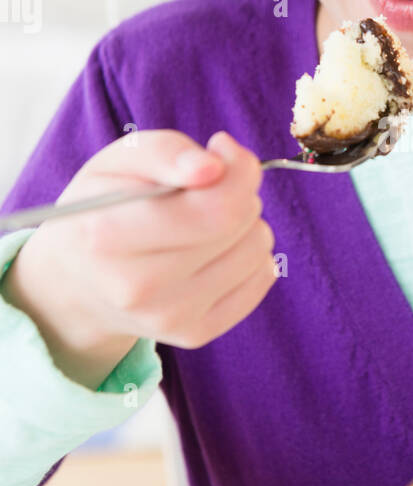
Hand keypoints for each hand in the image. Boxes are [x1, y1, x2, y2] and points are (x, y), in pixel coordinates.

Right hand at [2, 130, 276, 386]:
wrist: (78, 283)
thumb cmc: (103, 209)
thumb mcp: (117, 162)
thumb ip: (166, 151)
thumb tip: (214, 166)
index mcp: (108, 234)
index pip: (213, 208)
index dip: (236, 171)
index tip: (222, 153)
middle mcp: (137, 286)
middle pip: (239, 224)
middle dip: (238, 191)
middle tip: (209, 187)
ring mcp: (169, 316)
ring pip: (257, 249)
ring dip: (246, 223)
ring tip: (207, 221)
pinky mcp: (195, 334)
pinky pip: (262, 278)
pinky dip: (250, 254)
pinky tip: (216, 249)